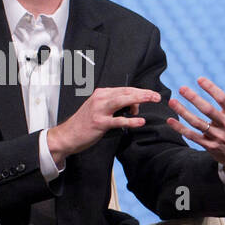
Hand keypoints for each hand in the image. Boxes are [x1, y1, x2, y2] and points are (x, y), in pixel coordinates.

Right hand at [46, 86, 160, 164]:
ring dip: (139, 99)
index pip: (125, 89)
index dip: (140, 91)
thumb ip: (116, 106)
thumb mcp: (100, 110)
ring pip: (122, 101)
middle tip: (157, 96)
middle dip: (143, 93)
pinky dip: (130, 121)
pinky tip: (140, 121)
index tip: (152, 95)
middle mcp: (100, 99)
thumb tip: (134, 108)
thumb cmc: (86, 124)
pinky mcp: (99, 123)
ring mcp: (99, 110)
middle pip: (126, 92)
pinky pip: (118, 121)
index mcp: (101, 94)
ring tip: (152, 100)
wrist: (68, 135)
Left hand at [167, 72, 224, 179]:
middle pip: (208, 111)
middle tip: (182, 88)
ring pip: (198, 123)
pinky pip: (193, 136)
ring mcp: (218, 137)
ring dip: (183, 112)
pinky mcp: (210, 146)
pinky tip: (170, 120)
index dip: (211, 89)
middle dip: (194, 99)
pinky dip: (181, 129)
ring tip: (171, 101)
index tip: (199, 79)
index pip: (223, 100)